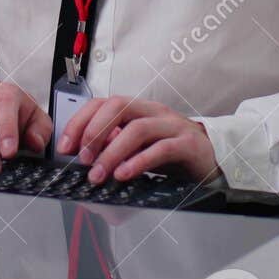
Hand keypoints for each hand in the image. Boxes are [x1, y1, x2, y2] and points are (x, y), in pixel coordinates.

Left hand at [55, 97, 219, 185]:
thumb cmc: (172, 156)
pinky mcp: (189, 144)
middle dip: (94, 132)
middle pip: (118, 106)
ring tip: (99, 175)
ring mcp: (173, 126)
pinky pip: (161, 149)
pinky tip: (124, 175)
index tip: (65, 147)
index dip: (80, 122)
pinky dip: (139, 162)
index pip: (103, 103)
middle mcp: (154, 112)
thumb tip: (84, 163)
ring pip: (138, 129)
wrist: (213, 161)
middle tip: (82, 159)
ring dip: (112, 152)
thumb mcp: (139, 149)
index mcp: (138, 110)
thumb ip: (115, 149)